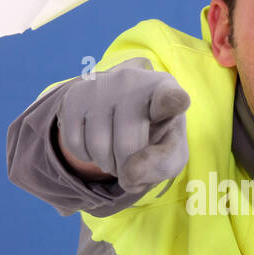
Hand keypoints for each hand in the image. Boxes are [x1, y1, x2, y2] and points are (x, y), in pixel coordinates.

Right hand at [55, 57, 190, 193]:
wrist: (122, 110)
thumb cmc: (155, 133)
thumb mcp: (170, 152)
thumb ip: (161, 166)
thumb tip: (129, 174)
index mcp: (166, 91)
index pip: (169, 98)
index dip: (172, 102)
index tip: (179, 101)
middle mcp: (133, 81)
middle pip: (128, 145)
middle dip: (127, 167)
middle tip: (131, 163)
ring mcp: (101, 84)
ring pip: (98, 147)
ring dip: (107, 164)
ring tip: (115, 153)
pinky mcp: (75, 94)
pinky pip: (74, 143)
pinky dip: (85, 156)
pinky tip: (97, 144)